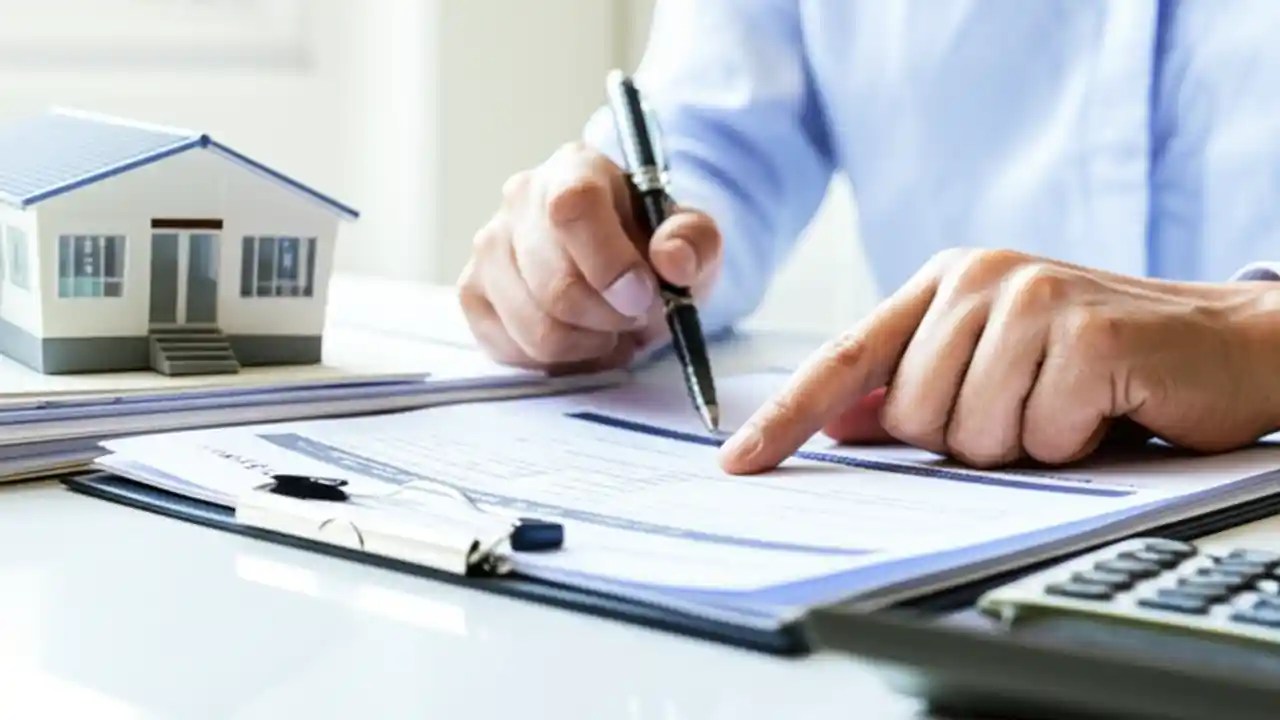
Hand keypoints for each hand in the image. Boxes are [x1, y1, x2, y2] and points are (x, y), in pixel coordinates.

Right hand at [457, 141, 722, 372]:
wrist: (621, 261)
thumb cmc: (652, 244)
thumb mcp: (690, 236)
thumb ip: (692, 242)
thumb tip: (673, 260)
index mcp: (574, 170)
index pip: (572, 208)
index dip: (609, 264)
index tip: (642, 296)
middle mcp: (519, 201)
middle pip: (555, 284)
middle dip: (610, 318)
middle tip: (638, 317)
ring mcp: (488, 248)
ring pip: (535, 329)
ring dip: (588, 345)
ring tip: (612, 329)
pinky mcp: (472, 294)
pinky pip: (512, 351)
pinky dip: (558, 361)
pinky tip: (581, 341)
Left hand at [719, 248, 1279, 472]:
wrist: (1220, 344)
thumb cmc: (1095, 358)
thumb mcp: (993, 364)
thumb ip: (913, 384)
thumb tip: (837, 422)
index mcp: (945, 282)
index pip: (844, 357)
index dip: (787, 415)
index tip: (739, 461)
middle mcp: (979, 278)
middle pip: (908, 416)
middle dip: (965, 438)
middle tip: (1027, 406)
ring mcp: (1034, 299)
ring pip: (969, 435)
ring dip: (1021, 443)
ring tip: (1065, 405)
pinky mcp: (1087, 335)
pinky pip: (1039, 438)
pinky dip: (1072, 443)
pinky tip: (1102, 407)